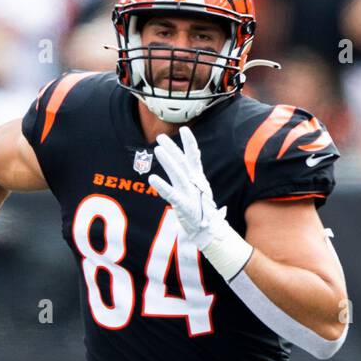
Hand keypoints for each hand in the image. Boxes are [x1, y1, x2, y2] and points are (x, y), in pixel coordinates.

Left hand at [149, 127, 227, 248]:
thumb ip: (191, 174)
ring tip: (157, 150)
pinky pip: (171, 194)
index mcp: (197, 179)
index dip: (190, 143)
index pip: (194, 157)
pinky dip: (162, 186)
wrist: (208, 231)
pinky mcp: (184, 206)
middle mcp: (194, 184)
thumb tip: (189, 158)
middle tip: (160, 137)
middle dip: (172, 148)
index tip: (184, 129)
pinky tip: (152, 178)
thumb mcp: (198, 189)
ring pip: (178, 174)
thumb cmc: (200, 209)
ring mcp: (190, 194)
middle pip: (182, 162)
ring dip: (168, 161)